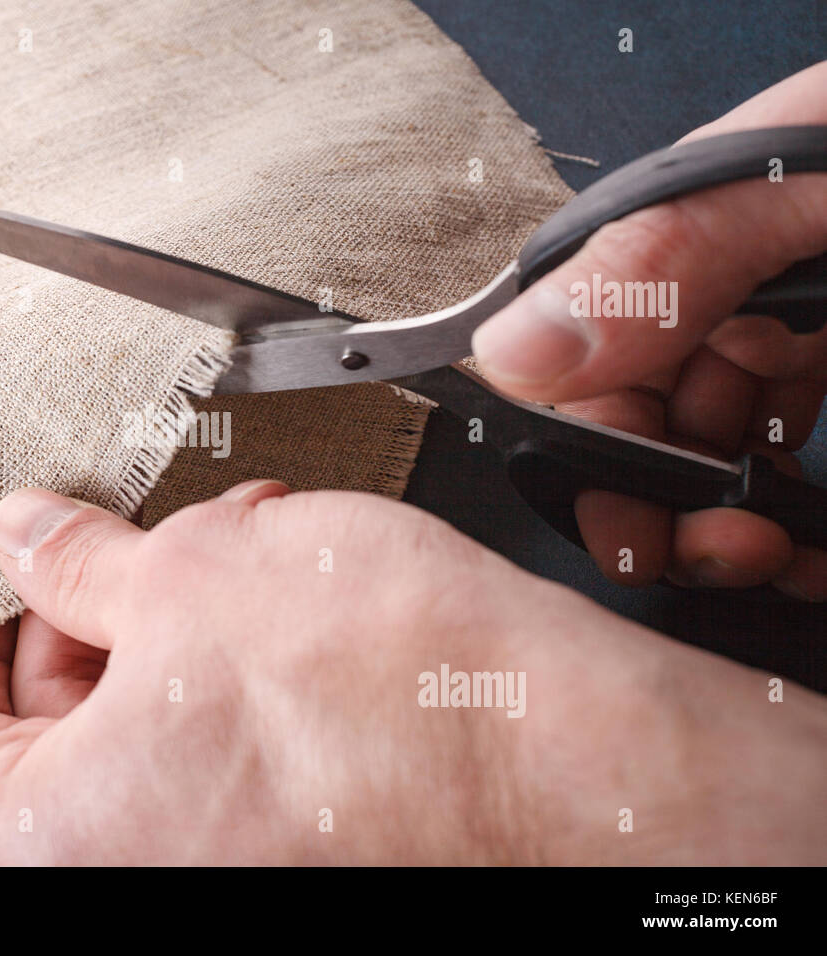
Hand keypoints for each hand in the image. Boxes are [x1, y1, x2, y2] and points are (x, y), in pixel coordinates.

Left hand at [0, 483, 826, 863]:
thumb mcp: (188, 571)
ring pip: (159, 733)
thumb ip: (76, 560)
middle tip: (144, 547)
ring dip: (185, 628)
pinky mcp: (306, 852)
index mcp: (62, 832)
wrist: (567, 756)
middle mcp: (137, 875)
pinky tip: (298, 601)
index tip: (11, 587)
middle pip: (63, 734)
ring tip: (249, 550)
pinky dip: (244, 676)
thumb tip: (22, 536)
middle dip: (103, 614)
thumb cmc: (384, 684)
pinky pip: (235, 759)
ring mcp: (226, 871)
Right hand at [472, 62, 826, 598]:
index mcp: (690, 232)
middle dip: (660, 501)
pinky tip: (805, 553)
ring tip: (772, 559)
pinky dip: (788, 521)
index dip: (598, 451)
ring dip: (722, 526)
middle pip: (637, 417)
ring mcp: (783, 332)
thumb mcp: (814, 177)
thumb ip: (665, 257)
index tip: (643, 522)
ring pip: (707, 452)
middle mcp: (722, 286)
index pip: (581, 356)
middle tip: (719, 551)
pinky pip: (782, 457)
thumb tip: (517, 350)